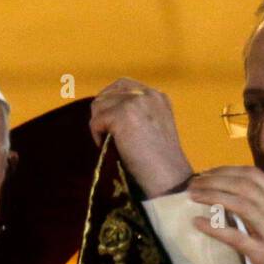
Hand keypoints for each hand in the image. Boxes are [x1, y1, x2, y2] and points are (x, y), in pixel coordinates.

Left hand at [89, 79, 192, 197]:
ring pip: (99, 105)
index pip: (124, 85)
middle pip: (108, 93)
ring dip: (99, 125)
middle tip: (104, 135)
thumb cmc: (160, 164)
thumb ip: (136, 115)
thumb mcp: (153, 129)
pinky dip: (97, 136)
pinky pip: (96, 121)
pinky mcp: (122, 114)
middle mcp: (148, 93)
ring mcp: (135, 102)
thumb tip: (105, 114)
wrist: (168, 178)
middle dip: (101, 112)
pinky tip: (107, 149)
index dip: (110, 102)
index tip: (108, 123)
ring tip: (108, 144)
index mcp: (158, 96)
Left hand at [188, 166, 263, 263]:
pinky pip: (235, 237)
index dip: (226, 171)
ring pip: (239, 203)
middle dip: (214, 180)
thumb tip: (241, 200)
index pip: (253, 175)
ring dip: (211, 196)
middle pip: (243, 185)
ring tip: (192, 196)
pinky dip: (214, 228)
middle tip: (193, 183)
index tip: (207, 173)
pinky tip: (197, 223)